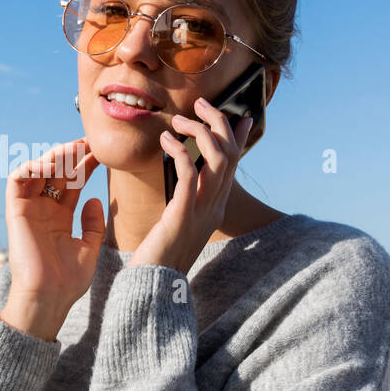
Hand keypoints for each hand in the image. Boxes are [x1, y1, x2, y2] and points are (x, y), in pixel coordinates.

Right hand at [0, 138, 104, 340]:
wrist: (48, 297)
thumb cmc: (68, 281)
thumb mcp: (89, 249)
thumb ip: (93, 224)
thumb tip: (95, 198)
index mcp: (60, 218)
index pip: (72, 183)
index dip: (85, 165)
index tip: (100, 153)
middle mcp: (44, 211)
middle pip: (56, 173)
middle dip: (71, 155)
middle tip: (88, 144)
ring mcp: (29, 210)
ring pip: (37, 171)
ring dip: (53, 157)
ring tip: (70, 151)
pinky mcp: (16, 211)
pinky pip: (17, 180)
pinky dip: (31, 167)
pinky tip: (50, 166)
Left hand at [128, 97, 254, 273]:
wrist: (152, 287)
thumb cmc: (158, 255)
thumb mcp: (178, 222)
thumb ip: (184, 200)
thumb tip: (184, 181)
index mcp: (215, 207)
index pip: (233, 164)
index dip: (237, 136)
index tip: (236, 115)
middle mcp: (214, 206)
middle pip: (230, 154)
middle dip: (218, 122)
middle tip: (201, 103)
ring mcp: (201, 211)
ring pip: (218, 158)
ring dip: (200, 131)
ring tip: (179, 119)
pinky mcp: (182, 215)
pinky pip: (189, 174)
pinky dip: (180, 152)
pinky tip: (166, 140)